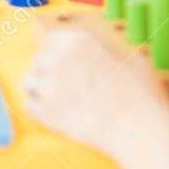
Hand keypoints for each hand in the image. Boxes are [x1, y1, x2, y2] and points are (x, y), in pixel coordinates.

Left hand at [21, 14, 168, 158]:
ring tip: (58, 97)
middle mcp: (58, 58)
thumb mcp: (127, 54)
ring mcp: (50, 86)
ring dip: (40, 88)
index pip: (51, 39)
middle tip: (66, 84)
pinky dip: (37, 109)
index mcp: (77, 40)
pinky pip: (28, 105)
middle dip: (49, 70)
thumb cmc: (140, 93)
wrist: (140, 128)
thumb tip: (92, 46)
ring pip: (29, 82)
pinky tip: (52, 112)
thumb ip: (102, 46)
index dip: (59, 52)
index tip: (66, 62)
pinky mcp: (46, 113)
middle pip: (39, 59)